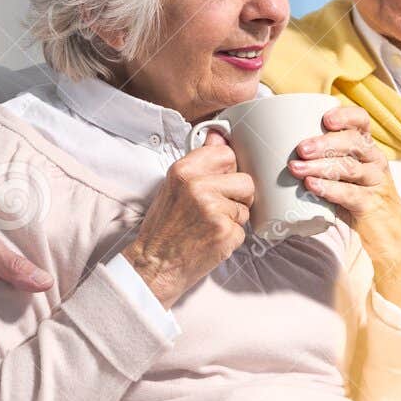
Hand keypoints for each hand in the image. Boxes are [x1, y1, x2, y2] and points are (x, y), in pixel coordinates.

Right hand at [124, 132, 252, 306]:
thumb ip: (199, 162)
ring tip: (209, 226)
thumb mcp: (174, 186)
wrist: (155, 264)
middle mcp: (199, 187)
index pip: (227, 154)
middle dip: (238, 196)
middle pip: (245, 181)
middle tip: (217, 208)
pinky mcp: (225, 232)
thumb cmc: (164, 227)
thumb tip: (219, 136)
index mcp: (184, 171)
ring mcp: (214, 210)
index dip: (228, 170)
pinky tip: (211, 239)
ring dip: (234, 218)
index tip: (220, 181)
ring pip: (246, 207)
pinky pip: (243, 229)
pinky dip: (232, 237)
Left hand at [287, 106, 400, 310]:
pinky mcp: (372, 204)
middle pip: (354, 142)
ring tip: (296, 168)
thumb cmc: (358, 202)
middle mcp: (375, 160)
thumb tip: (282, 155)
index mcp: (367, 148)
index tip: (326, 119)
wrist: (391, 238)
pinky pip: (350, 193)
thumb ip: (324, 163)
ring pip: (349, 167)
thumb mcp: (345, 177)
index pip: (362, 121)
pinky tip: (311, 186)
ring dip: (319, 166)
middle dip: (325, 143)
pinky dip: (329, 188)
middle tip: (301, 149)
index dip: (346, 116)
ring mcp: (376, 182)